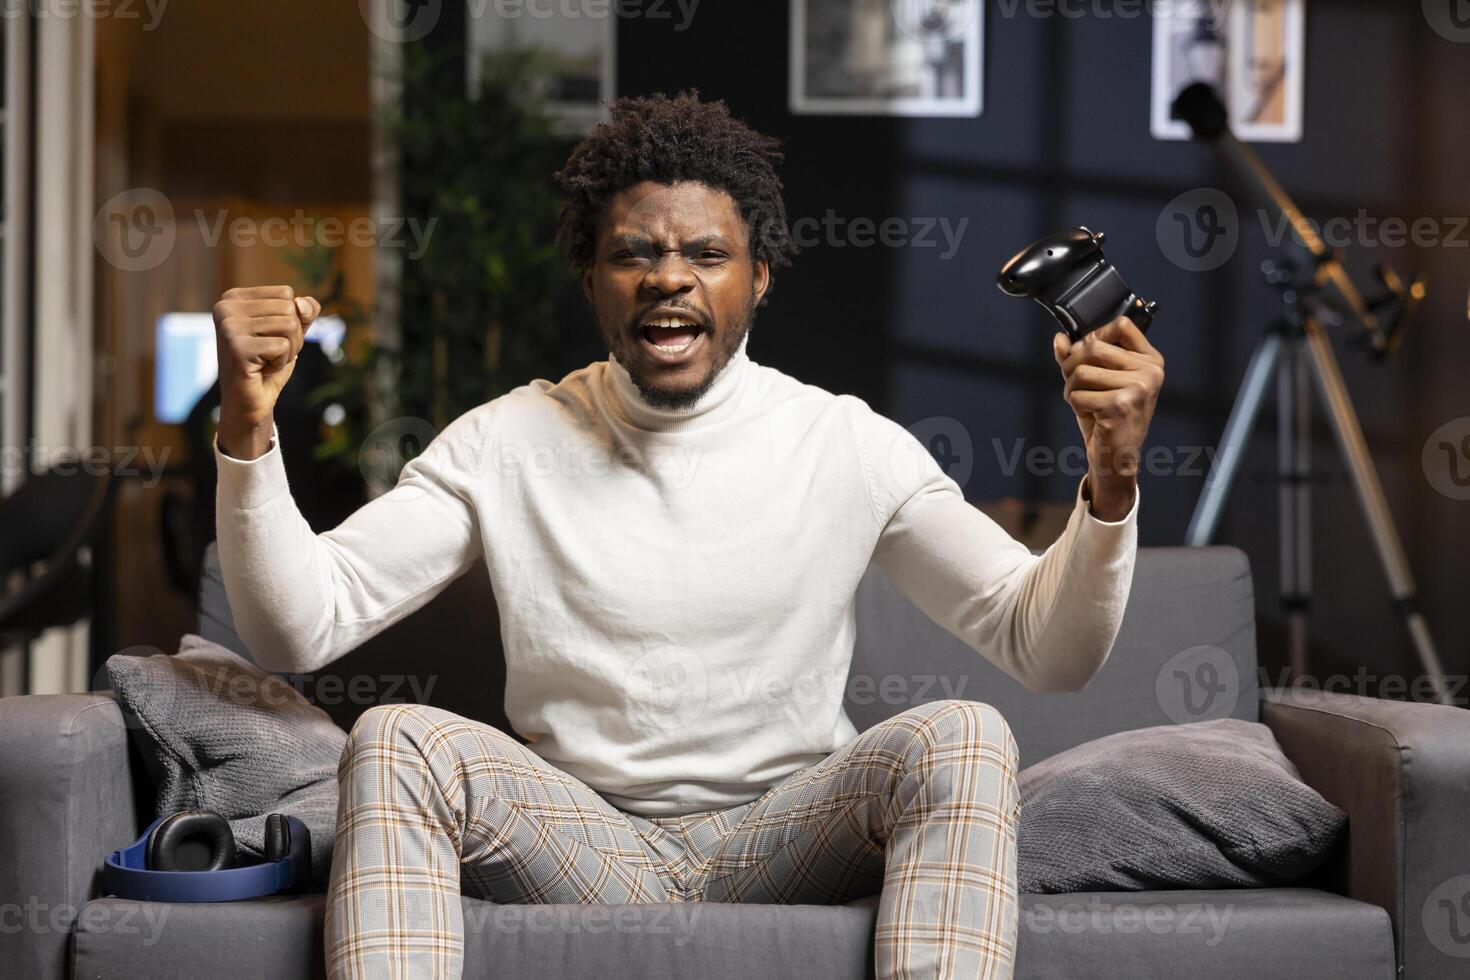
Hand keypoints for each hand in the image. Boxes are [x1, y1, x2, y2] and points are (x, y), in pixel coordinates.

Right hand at [213, 285, 320, 458]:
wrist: (248, 403)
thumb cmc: (268, 365)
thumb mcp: (291, 332)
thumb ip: (304, 311)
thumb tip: (302, 304)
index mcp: (233, 297)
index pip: (286, 293)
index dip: (290, 320)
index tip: (269, 338)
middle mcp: (225, 308)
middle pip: (289, 309)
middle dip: (292, 336)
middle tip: (269, 353)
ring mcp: (229, 327)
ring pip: (290, 326)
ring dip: (288, 350)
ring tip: (266, 361)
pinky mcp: (237, 348)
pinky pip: (284, 346)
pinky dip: (281, 362)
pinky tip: (261, 370)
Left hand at [1052, 316, 1164, 520]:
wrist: (1116, 458)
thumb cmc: (1106, 417)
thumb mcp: (1094, 382)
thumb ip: (1077, 358)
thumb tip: (1059, 339)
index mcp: (1150, 360)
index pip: (1120, 325)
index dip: (1094, 336)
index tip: (1086, 353)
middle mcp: (1150, 372)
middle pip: (1093, 347)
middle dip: (1072, 365)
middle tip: (1076, 384)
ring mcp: (1139, 388)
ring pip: (1082, 371)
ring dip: (1071, 388)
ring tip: (1083, 402)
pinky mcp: (1121, 405)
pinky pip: (1079, 394)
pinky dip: (1075, 404)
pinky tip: (1090, 415)